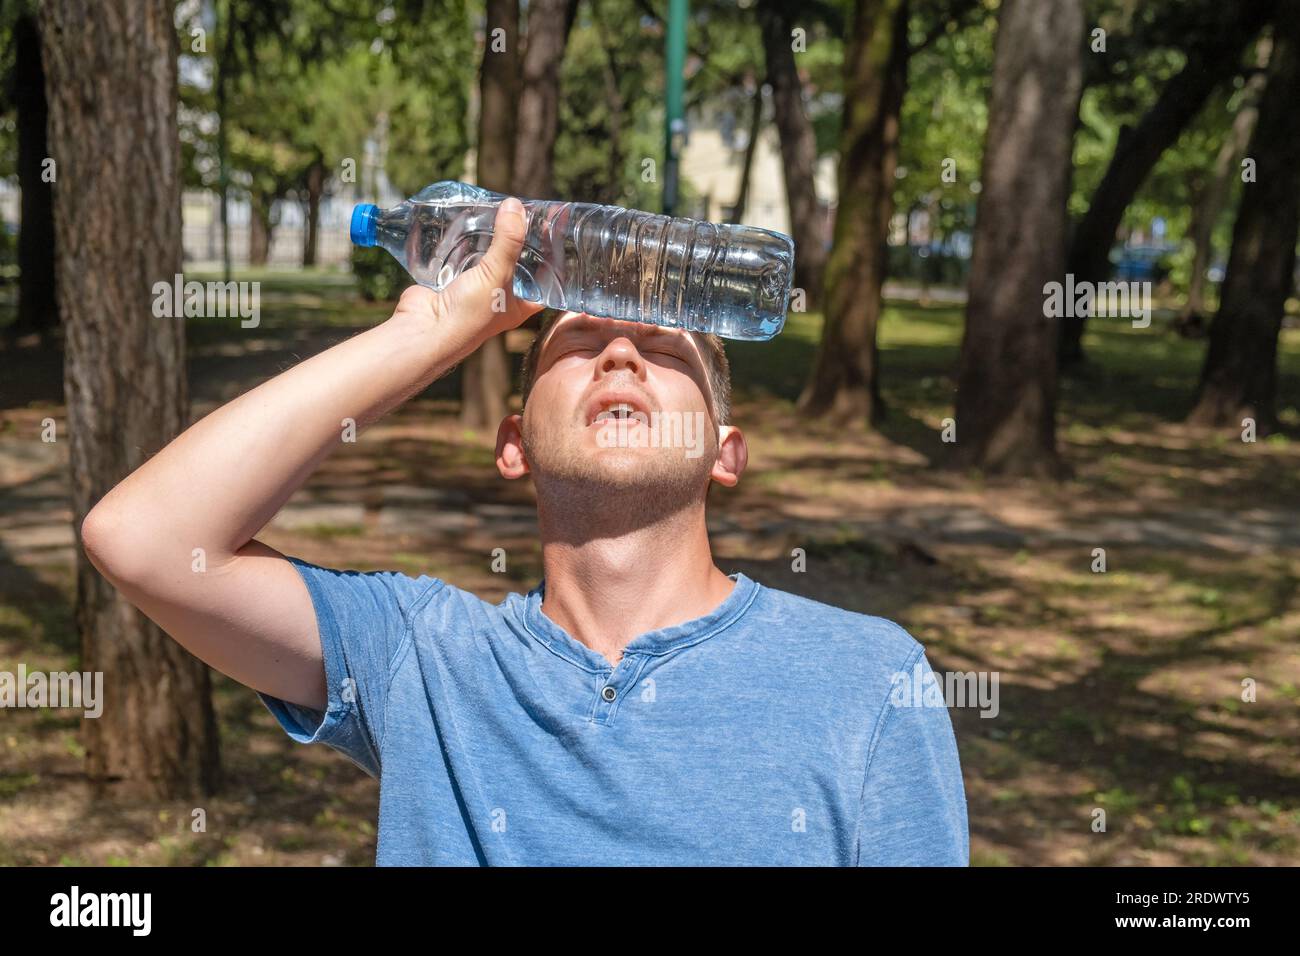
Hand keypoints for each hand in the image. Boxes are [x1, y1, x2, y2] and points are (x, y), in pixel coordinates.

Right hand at [391, 197, 542, 342]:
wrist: (425, 328)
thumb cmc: (469, 315)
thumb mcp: (497, 274)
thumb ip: (508, 240)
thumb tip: (515, 206)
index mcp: (520, 305)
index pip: (544, 282)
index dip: (552, 261)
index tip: (555, 235)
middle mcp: (499, 298)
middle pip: (515, 264)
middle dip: (518, 242)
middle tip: (525, 215)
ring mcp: (475, 289)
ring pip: (487, 258)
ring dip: (489, 239)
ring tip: (498, 212)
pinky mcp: (452, 279)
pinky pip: (461, 256)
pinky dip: (463, 241)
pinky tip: (467, 221)